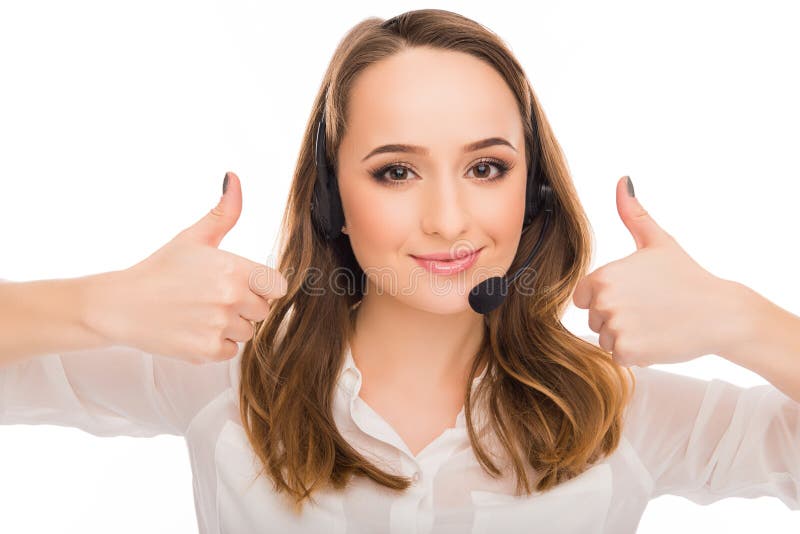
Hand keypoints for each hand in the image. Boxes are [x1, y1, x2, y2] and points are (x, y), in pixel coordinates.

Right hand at [89, 172, 287, 363]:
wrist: (121, 305)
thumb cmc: (160, 269)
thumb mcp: (193, 237)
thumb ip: (224, 212)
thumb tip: (235, 178)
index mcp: (234, 268)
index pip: (277, 285)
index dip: (261, 285)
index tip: (242, 283)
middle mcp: (231, 298)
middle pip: (263, 310)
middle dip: (244, 306)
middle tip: (213, 298)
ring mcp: (219, 326)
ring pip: (247, 332)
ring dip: (230, 326)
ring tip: (201, 313)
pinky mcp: (207, 350)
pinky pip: (230, 351)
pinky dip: (216, 344)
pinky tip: (193, 328)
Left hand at [572, 176, 736, 366]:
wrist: (720, 313)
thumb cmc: (687, 276)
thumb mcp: (658, 241)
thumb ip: (633, 214)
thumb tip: (622, 181)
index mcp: (604, 275)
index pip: (583, 297)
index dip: (604, 298)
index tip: (632, 295)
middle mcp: (605, 301)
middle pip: (594, 319)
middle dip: (617, 319)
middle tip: (649, 309)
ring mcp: (616, 327)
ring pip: (605, 339)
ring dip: (626, 337)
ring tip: (655, 323)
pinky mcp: (628, 351)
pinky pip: (618, 356)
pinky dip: (636, 353)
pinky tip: (657, 337)